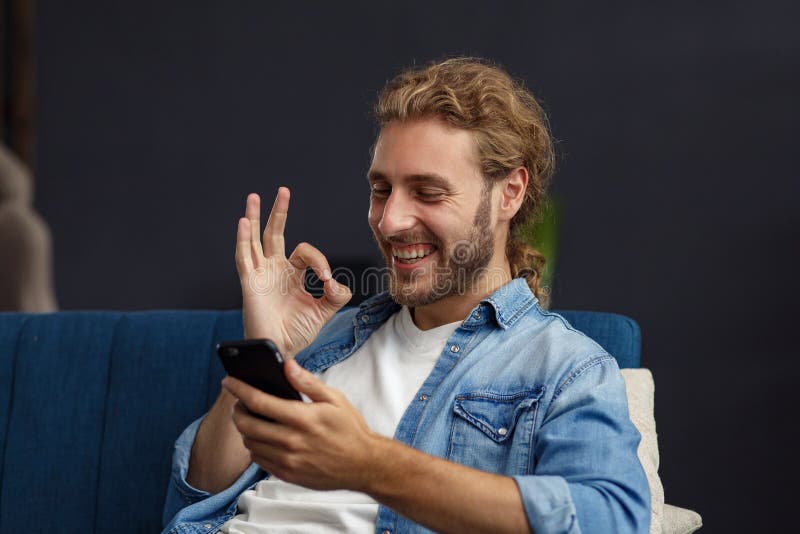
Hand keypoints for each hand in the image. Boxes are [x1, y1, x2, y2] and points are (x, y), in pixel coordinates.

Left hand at [222, 359, 384, 491]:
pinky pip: (259, 460)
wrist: (363, 465)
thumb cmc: (350, 429)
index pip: (259, 401)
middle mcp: (291, 441)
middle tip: (238, 403)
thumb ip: (307, 382)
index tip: (228, 381)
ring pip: (250, 443)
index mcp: (302, 418)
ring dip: (245, 429)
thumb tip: (287, 365)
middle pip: (247, 424)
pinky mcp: (287, 474)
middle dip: (236, 411)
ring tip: (251, 419)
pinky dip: (254, 446)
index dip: (239, 389)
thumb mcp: (335, 399)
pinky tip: (262, 438)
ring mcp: (288, 461)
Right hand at [236, 188, 351, 355]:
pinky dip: (243, 239)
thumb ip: (335, 295)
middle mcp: (274, 270)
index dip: (320, 261)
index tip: (326, 282)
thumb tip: (335, 281)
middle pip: (274, 234)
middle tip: (284, 190)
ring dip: (254, 218)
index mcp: (292, 274)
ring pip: (256, 240)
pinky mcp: (249, 283)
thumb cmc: (297, 333)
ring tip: (254, 196)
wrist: (280, 351)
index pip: (305, 253)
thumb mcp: (324, 311)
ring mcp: (260, 274)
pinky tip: (243, 221)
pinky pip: (244, 257)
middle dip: (279, 212)